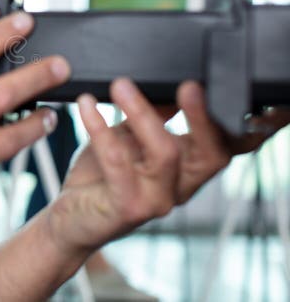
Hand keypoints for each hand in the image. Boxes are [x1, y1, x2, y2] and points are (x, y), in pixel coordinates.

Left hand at [45, 79, 245, 254]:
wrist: (68, 218)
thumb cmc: (100, 177)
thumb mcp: (128, 138)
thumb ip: (151, 115)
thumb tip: (168, 84)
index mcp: (188, 170)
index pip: (225, 147)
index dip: (234, 125)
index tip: (222, 91)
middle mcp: (180, 188)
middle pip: (211, 154)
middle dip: (202, 118)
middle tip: (188, 86)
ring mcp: (156, 201)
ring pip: (165, 154)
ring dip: (142, 114)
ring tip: (120, 86)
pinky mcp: (127, 207)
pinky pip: (117, 163)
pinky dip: (101, 129)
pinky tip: (86, 106)